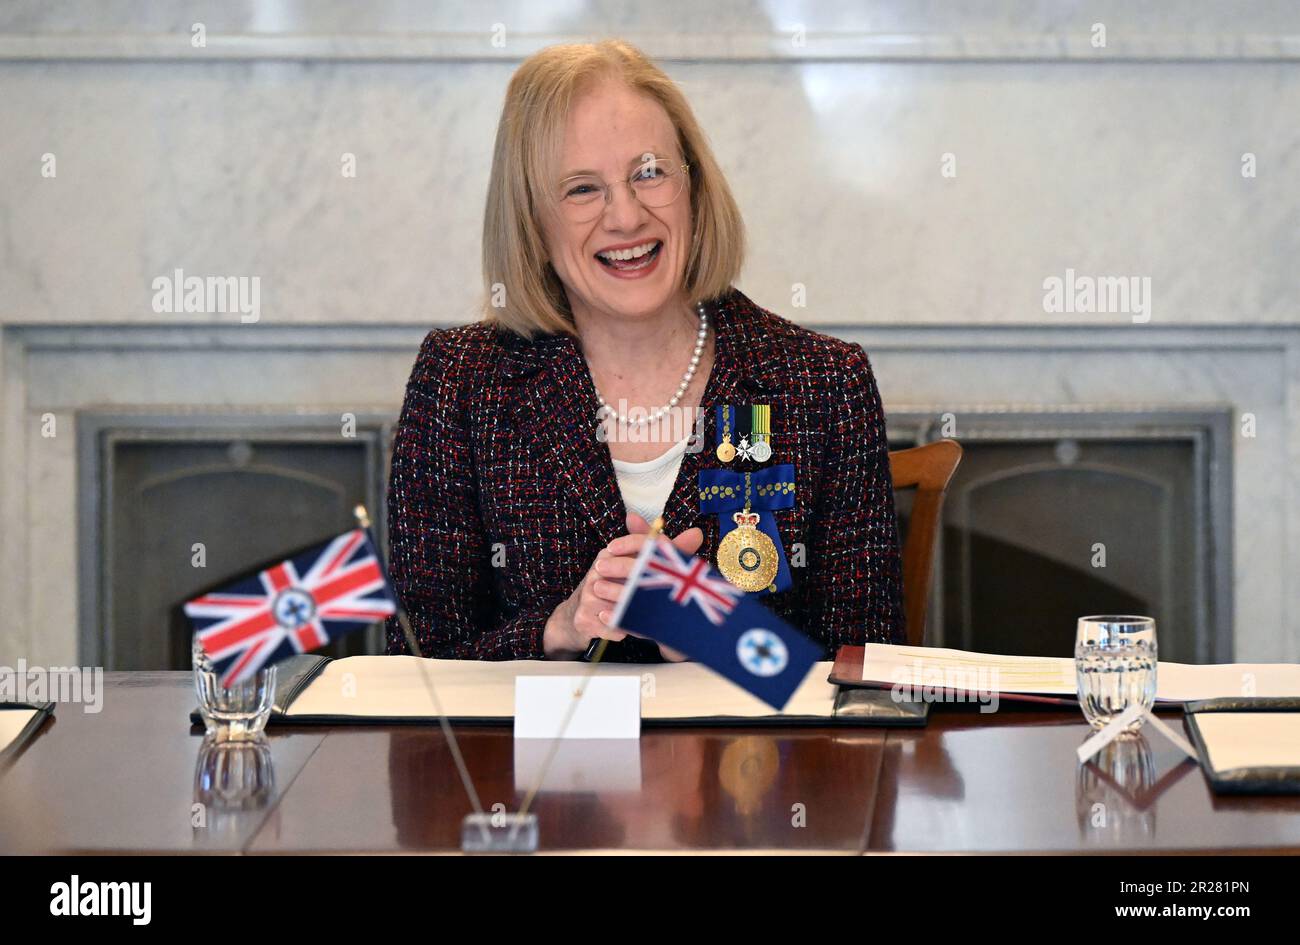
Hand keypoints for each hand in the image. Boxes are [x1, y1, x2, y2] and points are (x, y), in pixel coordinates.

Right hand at [542, 512, 702, 659]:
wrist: (578, 616)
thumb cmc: (615, 588)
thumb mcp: (637, 568)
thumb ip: (666, 552)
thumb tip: (697, 533)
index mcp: (611, 554)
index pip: (636, 545)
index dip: (662, 560)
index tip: (675, 574)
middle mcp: (598, 570)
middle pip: (631, 578)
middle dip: (651, 593)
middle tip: (668, 604)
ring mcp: (588, 594)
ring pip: (622, 606)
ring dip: (639, 617)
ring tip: (651, 622)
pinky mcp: (584, 617)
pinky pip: (611, 626)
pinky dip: (623, 631)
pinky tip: (628, 632)